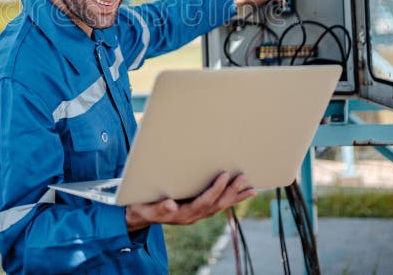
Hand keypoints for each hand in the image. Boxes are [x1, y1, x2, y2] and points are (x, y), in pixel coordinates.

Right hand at [125, 172, 255, 230]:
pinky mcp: (198, 210)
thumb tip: (171, 204)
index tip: (224, 176)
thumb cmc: (144, 207)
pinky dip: (230, 199)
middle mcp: (193, 216)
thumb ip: (159, 207)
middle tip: (243, 177)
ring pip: (220, 207)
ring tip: (251, 189)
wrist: (141, 215)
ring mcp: (197, 214)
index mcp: (183, 214)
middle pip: (216, 205)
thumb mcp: (147, 207)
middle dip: (231, 192)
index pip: (203, 202)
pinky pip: (217, 205)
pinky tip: (240, 193)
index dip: (215, 190)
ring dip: (235, 197)